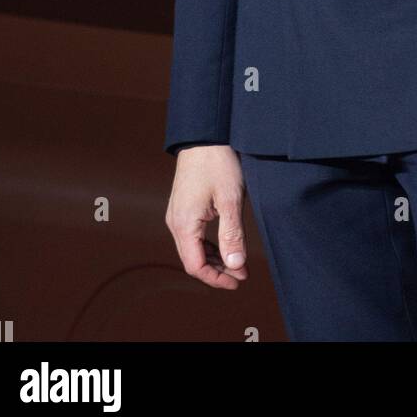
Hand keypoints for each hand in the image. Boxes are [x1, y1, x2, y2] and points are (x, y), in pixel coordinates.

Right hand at [165, 145, 248, 288]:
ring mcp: (176, 214)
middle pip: (192, 260)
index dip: (217, 279)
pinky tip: (225, 245)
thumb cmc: (218, 163)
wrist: (205, 135)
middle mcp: (175, 222)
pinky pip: (192, 235)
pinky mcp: (182, 207)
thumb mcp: (230, 200)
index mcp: (184, 223)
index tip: (238, 281)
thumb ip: (232, 235)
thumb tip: (235, 266)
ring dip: (214, 259)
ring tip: (237, 262)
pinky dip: (208, 246)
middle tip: (242, 273)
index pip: (195, 266)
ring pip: (192, 249)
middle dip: (217, 271)